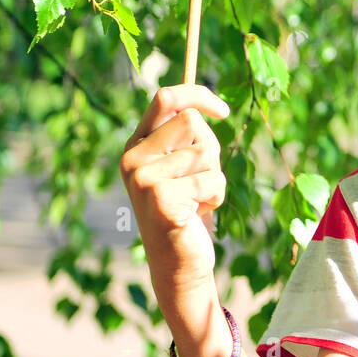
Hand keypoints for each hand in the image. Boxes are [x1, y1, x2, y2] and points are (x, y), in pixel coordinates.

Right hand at [120, 84, 231, 346]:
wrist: (179, 262)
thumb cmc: (188, 208)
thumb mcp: (186, 165)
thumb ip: (187, 136)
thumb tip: (203, 106)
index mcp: (136, 144)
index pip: (165, 98)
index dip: (198, 94)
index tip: (224, 111)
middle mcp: (133, 158)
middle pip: (192, 121)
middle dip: (210, 148)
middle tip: (200, 180)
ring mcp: (143, 180)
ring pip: (206, 152)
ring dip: (214, 177)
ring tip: (197, 200)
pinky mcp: (162, 200)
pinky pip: (211, 180)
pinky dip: (215, 197)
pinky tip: (196, 214)